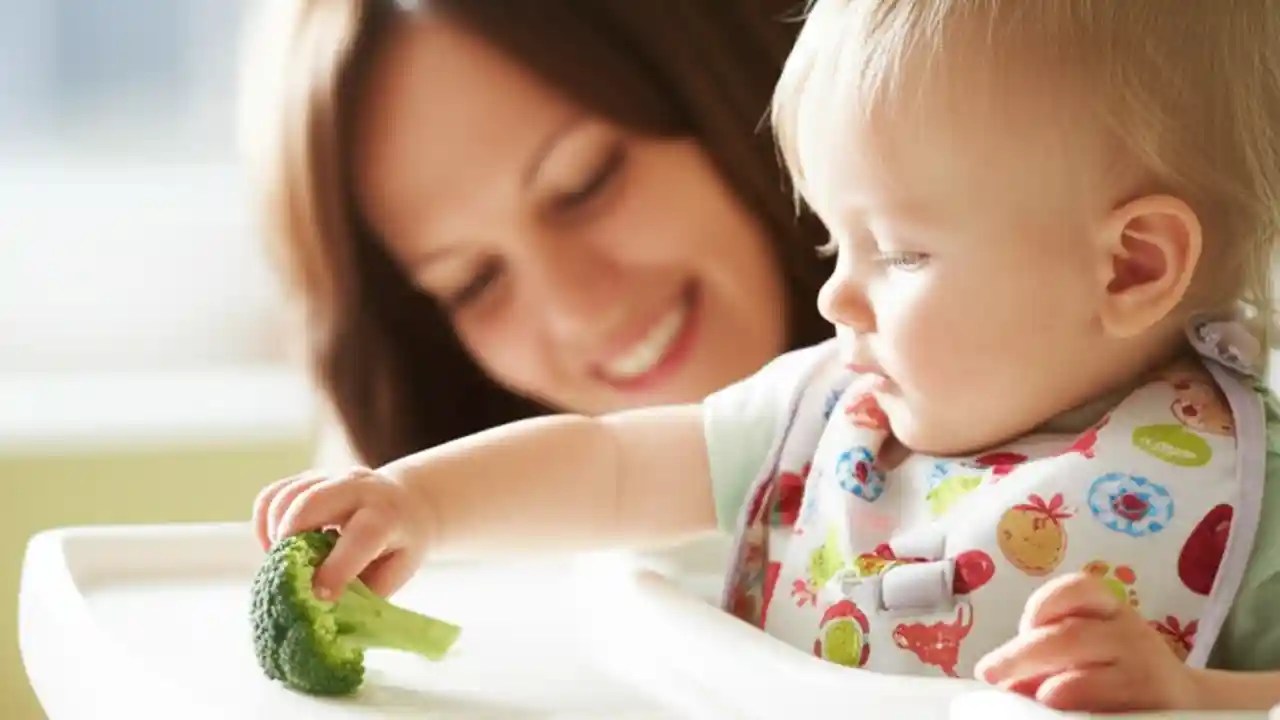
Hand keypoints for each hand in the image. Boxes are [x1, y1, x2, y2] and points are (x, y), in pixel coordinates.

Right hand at [252, 467, 432, 598]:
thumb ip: (364, 590)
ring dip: (273, 532)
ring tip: (283, 560)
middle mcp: (359, 488)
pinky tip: (274, 545)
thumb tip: (324, 613)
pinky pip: (273, 494)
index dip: (337, 568)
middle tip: (287, 573)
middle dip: (290, 540)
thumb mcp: (397, 570)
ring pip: (286, 496)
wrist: (409, 499)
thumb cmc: (401, 543)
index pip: (361, 535)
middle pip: (311, 503)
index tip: (320, 595)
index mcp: (388, 514)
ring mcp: (331, 477)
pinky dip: (264, 522)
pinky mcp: (309, 478)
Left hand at [973, 572, 1203, 712]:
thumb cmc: (1118, 670)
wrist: (1186, 701)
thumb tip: (1002, 679)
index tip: (1023, 625)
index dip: (1044, 602)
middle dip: (1023, 655)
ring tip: (1034, 699)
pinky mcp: (1156, 707)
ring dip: (1054, 689)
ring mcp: (1145, 672)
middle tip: (990, 673)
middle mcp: (1128, 633)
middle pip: (1071, 636)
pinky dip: (1082, 710)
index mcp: (1108, 609)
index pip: (1077, 589)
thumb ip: (1046, 657)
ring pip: (1092, 677)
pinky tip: (1065, 718)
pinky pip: (1112, 708)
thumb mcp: (1085, 650)